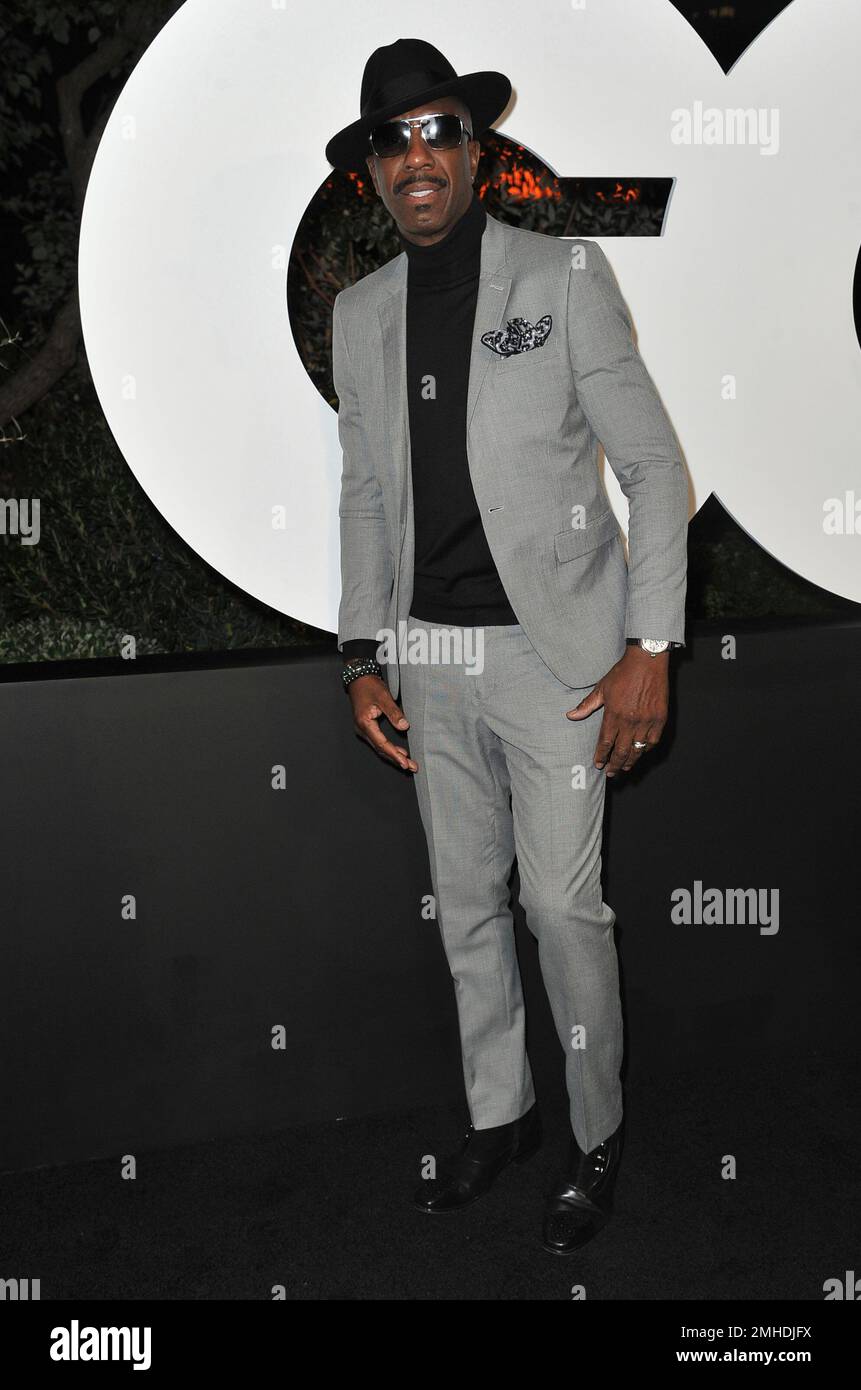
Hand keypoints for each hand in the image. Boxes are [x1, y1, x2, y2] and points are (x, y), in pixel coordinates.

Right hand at [347, 674, 417, 772]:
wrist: (359, 679)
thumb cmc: (370, 686)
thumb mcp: (384, 697)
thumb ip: (394, 713)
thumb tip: (404, 727)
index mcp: (364, 723)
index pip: (381, 743)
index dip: (394, 754)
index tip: (405, 762)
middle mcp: (362, 729)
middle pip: (380, 749)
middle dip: (396, 759)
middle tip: (412, 767)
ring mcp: (363, 730)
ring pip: (379, 747)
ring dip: (393, 755)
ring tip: (408, 763)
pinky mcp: (367, 728)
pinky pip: (378, 742)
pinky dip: (389, 748)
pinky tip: (399, 753)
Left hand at [565, 646, 668, 776]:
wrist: (647, 662)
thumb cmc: (623, 673)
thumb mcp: (602, 688)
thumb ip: (587, 705)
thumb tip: (571, 715)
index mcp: (614, 715)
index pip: (605, 743)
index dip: (601, 755)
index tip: (598, 764)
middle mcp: (630, 722)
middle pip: (621, 751)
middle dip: (614, 765)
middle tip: (610, 773)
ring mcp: (646, 722)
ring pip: (637, 749)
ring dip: (630, 761)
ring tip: (625, 768)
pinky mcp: (659, 719)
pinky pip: (652, 741)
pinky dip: (646, 749)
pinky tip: (641, 752)